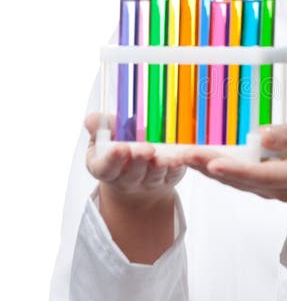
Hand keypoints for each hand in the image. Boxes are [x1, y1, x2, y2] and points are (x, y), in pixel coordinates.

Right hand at [84, 113, 187, 263]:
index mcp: (105, 168)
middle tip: (147, 150)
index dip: (113, 159)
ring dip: (161, 165)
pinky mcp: (168, 178)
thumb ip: (101, 126)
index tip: (121, 148)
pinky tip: (180, 157)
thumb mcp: (106, 134)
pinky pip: (174, 174)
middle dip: (140, 160)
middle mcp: (126, 179)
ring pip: (154, 175)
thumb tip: (91, 119)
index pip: (106, 168)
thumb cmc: (119, 145)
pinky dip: (177, 166)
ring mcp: (148, 181)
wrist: (137, 167)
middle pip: (132, 173)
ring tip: (165, 156)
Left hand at [182, 116, 286, 259]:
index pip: (266, 175)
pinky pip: (234, 177)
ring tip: (179, 154)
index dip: (238, 170)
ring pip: (233, 181)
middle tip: (183, 154)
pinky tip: (193, 157)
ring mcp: (269, 191)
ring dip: (206, 168)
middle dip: (211, 167)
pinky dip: (213, 167)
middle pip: (242, 180)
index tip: (215, 163)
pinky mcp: (259, 186)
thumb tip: (263, 136)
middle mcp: (281, 189)